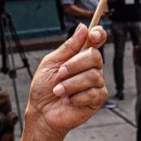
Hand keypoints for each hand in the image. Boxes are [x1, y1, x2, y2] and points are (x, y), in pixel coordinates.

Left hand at [27, 22, 108, 137]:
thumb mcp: (51, 63)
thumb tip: (83, 28)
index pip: (97, 40)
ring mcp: (96, 84)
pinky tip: (69, 101)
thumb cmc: (44, 88)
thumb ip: (68, 47)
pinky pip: (93, 93)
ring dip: (71, 84)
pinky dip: (77, 97)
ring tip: (58, 91)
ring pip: (93, 76)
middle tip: (60, 74)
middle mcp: (91, 68)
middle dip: (74, 65)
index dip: (98, 34)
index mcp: (80, 56)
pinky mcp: (97, 99)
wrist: (41, 112)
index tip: (93, 35)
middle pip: (95, 56)